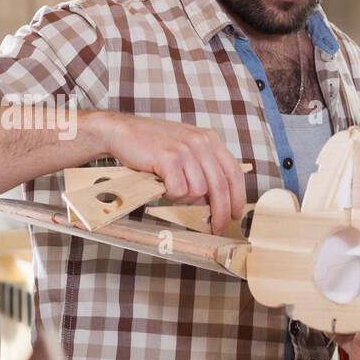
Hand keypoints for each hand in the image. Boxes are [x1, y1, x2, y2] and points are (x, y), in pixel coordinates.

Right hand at [87, 111, 245, 233]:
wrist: (122, 132)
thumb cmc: (153, 145)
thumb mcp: (186, 150)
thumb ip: (202, 170)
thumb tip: (214, 201)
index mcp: (209, 140)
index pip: (233, 173)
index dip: (238, 197)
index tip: (235, 214)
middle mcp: (200, 142)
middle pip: (220, 186)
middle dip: (220, 212)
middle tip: (217, 228)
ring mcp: (184, 149)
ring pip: (198, 191)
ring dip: (184, 198)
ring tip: (170, 187)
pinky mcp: (168, 158)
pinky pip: (178, 190)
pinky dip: (170, 194)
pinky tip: (161, 184)